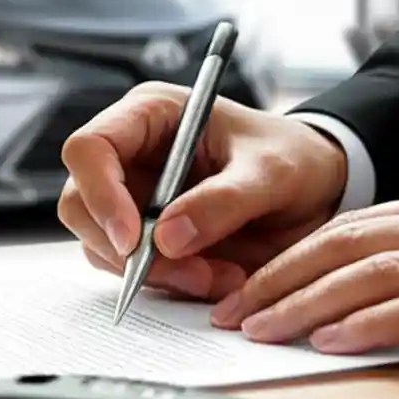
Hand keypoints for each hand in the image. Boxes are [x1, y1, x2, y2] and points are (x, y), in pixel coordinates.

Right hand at [59, 82, 347, 299]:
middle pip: (81, 203)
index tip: (134, 240)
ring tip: (218, 276)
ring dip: (153, 272)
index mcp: (149, 115)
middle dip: (127, 247)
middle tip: (187, 272)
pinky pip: (130, 268)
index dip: (100, 194)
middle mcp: (129, 155)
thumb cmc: (294, 159)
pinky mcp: (143, 235)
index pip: (89, 148)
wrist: (316, 190)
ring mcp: (131, 197)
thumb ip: (224, 201)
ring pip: (101, 243)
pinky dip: (168, 283)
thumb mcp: (273, 173)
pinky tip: (215, 277)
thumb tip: (168, 238)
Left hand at [210, 183, 398, 358]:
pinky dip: (372, 323)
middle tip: (233, 310)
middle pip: (349, 240)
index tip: (247, 286)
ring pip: (375, 269)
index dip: (292, 255)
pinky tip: (332, 342)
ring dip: (308, 301)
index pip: (354, 223)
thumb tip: (349, 288)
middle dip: (281, 276)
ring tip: (264, 329)